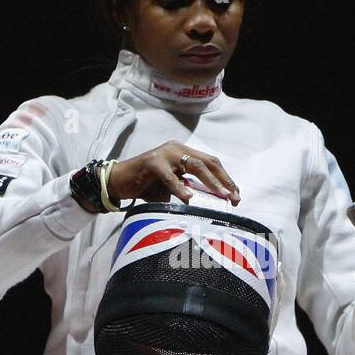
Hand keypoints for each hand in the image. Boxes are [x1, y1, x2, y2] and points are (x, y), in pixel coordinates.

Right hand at [107, 141, 240, 205]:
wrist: (119, 181)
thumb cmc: (146, 186)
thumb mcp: (172, 187)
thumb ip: (189, 189)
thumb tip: (212, 205)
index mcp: (184, 152)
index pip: (211, 163)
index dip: (225, 178)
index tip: (236, 195)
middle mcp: (177, 149)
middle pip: (208, 162)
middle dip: (224, 180)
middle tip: (234, 197)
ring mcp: (165, 154)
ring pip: (195, 165)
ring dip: (210, 182)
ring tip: (221, 196)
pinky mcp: (152, 162)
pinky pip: (170, 177)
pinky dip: (180, 188)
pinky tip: (189, 199)